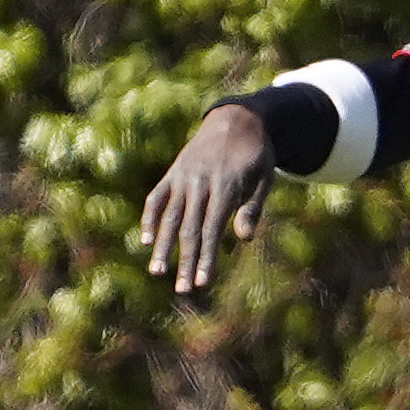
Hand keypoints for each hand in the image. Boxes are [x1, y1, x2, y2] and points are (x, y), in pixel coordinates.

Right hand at [140, 103, 275, 292]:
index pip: (212, 229)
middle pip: (189, 228)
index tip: (202, 282)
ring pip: (169, 216)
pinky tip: (145, 240)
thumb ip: (253, 209)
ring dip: (162, 246)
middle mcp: (200, 182)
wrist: (236, 119)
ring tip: (157, 272)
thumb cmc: (256, 156)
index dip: (206, 258)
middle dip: (185, 261)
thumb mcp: (265, 179)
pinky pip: (157, 197)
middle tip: (182, 290)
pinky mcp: (173, 173)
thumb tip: (244, 240)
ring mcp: (183, 177)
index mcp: (225, 186)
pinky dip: (149, 217)